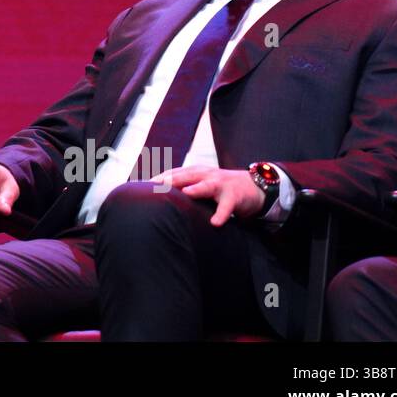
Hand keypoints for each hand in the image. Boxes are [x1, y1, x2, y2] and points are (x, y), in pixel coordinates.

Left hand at [152, 166, 266, 226]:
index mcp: (195, 172)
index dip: (159, 178)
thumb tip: (159, 201)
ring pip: (206, 186)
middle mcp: (206, 175)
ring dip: (196, 189)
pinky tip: (215, 223)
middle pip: (185, 176)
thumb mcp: (201, 185)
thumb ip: (184, 189)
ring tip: (185, 193)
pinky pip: (227, 206)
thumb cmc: (220, 188)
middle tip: (154, 186)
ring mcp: (220, 184)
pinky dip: (221, 214)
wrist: (254, 186)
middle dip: (170, 179)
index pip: (173, 173)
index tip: (142, 186)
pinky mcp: (234, 196)